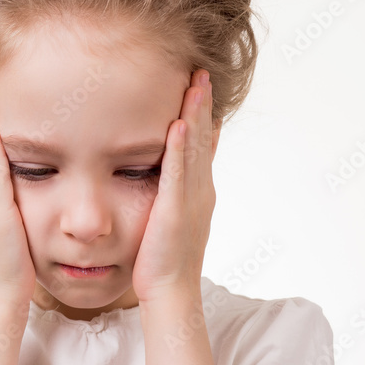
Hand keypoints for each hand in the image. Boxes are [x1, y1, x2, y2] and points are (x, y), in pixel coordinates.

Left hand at [131, 69, 216, 302]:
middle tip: (203, 73)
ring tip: (196, 84)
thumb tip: (161, 177)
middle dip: (202, 105)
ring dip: (196, 114)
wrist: (169, 291)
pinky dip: (180, 147)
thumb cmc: (162, 260)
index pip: (202, 146)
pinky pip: (178, 173)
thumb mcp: (168, 218)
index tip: (200, 87)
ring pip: (195, 148)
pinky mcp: (174, 210)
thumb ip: (169, 194)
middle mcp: (200, 190)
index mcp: (198, 192)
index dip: (203, 116)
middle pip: (204, 138)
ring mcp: (191, 199)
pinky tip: (179, 124)